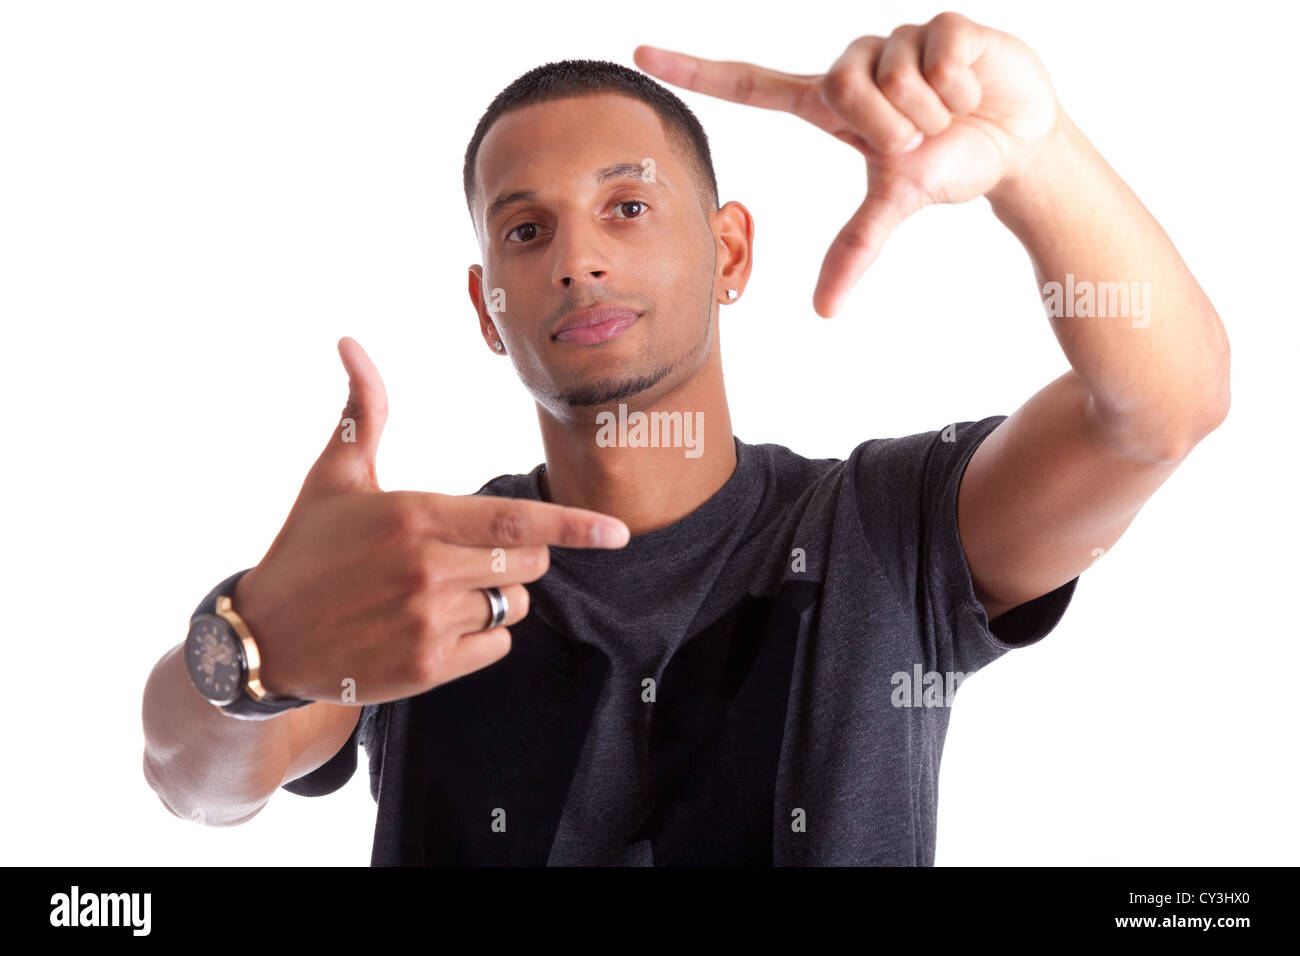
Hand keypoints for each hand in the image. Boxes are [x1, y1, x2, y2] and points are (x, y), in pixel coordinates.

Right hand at [231, 337, 629, 704]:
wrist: (264, 638)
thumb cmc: (306, 548)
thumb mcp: (334, 475)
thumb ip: (363, 410)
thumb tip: (351, 342)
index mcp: (414, 516)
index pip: (515, 521)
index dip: (574, 526)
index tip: (619, 533)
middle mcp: (426, 570)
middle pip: (528, 560)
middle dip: (520, 552)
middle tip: (469, 551)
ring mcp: (428, 623)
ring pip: (513, 604)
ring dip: (496, 594)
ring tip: (440, 590)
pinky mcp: (427, 669)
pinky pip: (497, 645)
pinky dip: (483, 635)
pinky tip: (436, 625)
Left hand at [634, 12, 1060, 315]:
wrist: (1018, 144)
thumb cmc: (947, 166)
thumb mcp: (896, 203)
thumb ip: (857, 248)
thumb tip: (824, 311)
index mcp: (829, 105)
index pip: (749, 83)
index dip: (697, 70)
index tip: (640, 54)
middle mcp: (854, 68)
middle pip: (842, 84)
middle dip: (886, 127)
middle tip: (917, 141)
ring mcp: (896, 40)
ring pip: (892, 71)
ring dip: (929, 109)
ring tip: (948, 114)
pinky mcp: (942, 23)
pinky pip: (937, 47)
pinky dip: (960, 81)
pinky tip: (971, 87)